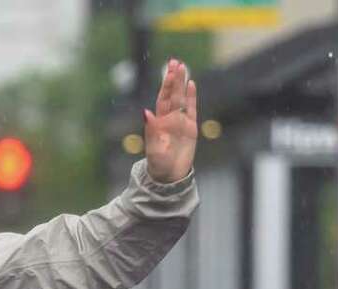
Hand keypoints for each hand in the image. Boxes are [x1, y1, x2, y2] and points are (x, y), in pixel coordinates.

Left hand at [143, 58, 197, 184]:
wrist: (170, 177)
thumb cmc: (158, 165)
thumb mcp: (153, 149)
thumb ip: (151, 131)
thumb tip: (146, 112)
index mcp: (158, 122)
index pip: (162, 99)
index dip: (165, 86)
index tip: (168, 72)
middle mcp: (169, 119)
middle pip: (172, 95)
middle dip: (173, 79)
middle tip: (175, 62)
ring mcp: (180, 122)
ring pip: (181, 98)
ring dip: (182, 83)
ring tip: (182, 66)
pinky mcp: (190, 128)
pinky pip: (191, 109)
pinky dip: (191, 97)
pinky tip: (191, 84)